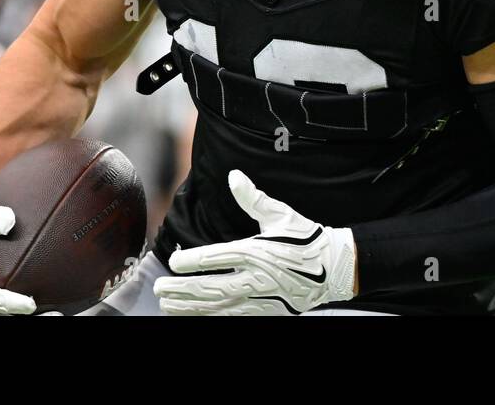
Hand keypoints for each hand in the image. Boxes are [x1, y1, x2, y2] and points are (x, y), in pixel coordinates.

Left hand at [153, 170, 356, 314]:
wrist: (334, 268)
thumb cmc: (305, 238)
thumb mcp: (281, 214)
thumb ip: (253, 198)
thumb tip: (234, 176)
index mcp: (257, 251)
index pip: (216, 257)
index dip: (191, 261)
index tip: (173, 261)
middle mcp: (256, 278)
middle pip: (211, 287)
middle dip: (182, 289)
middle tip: (160, 289)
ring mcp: (261, 298)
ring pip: (218, 307)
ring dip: (190, 307)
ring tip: (169, 305)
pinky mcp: (267, 312)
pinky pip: (233, 317)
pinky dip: (212, 317)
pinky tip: (195, 315)